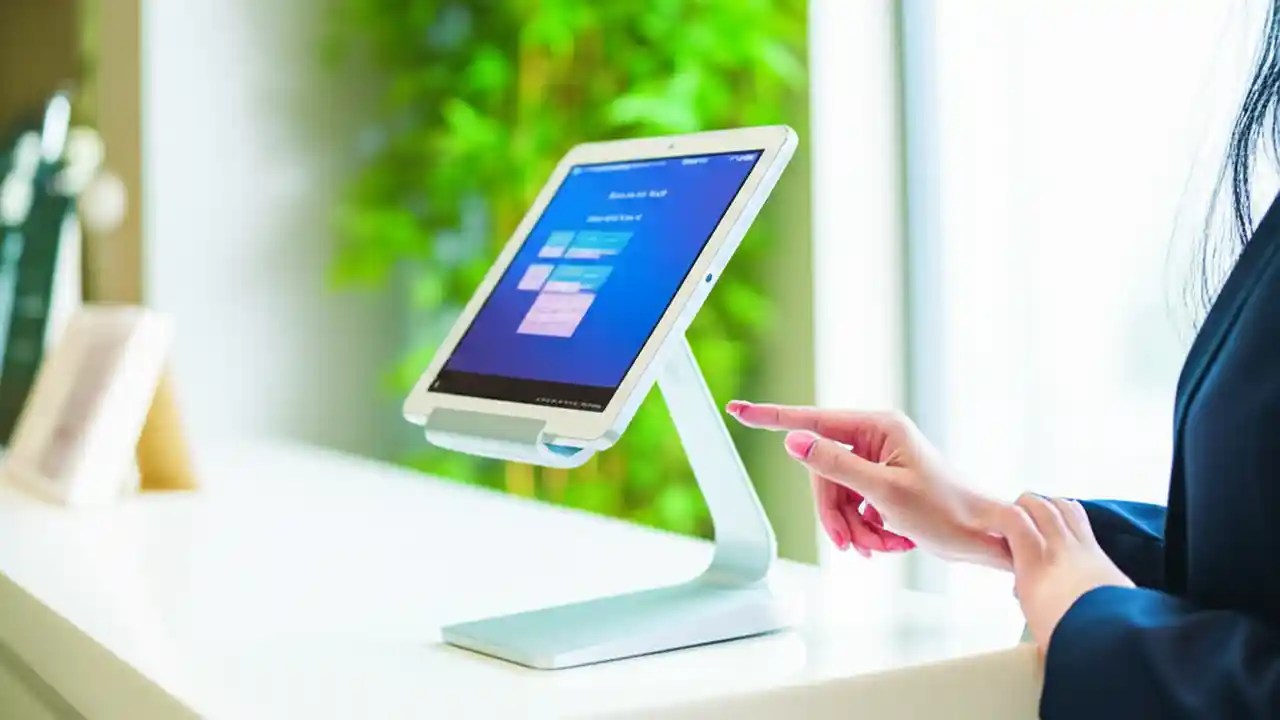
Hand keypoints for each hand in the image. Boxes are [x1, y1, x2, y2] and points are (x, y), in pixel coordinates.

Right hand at [727, 401, 1009, 568]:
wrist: (983, 536)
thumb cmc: (945, 510)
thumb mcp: (884, 491)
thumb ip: (834, 465)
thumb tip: (792, 441)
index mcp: (878, 426)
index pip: (811, 420)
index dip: (771, 417)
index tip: (737, 409)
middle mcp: (876, 438)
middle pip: (822, 473)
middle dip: (835, 513)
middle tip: (853, 543)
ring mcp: (877, 462)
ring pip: (836, 496)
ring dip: (853, 527)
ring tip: (881, 544)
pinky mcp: (881, 484)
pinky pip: (852, 506)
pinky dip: (865, 530)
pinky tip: (887, 541)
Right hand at [990, 494, 1134, 652]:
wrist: (1113, 640)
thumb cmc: (1066, 634)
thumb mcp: (1031, 613)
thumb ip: (1024, 589)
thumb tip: (1021, 586)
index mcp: (1036, 563)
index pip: (1012, 518)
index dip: (996, 513)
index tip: (988, 522)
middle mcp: (1060, 546)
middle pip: (1039, 505)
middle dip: (1021, 506)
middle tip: (1011, 521)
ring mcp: (1085, 546)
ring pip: (1064, 506)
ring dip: (1047, 506)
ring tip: (1039, 520)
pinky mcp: (1103, 553)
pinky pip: (1083, 522)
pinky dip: (1069, 517)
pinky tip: (1065, 530)